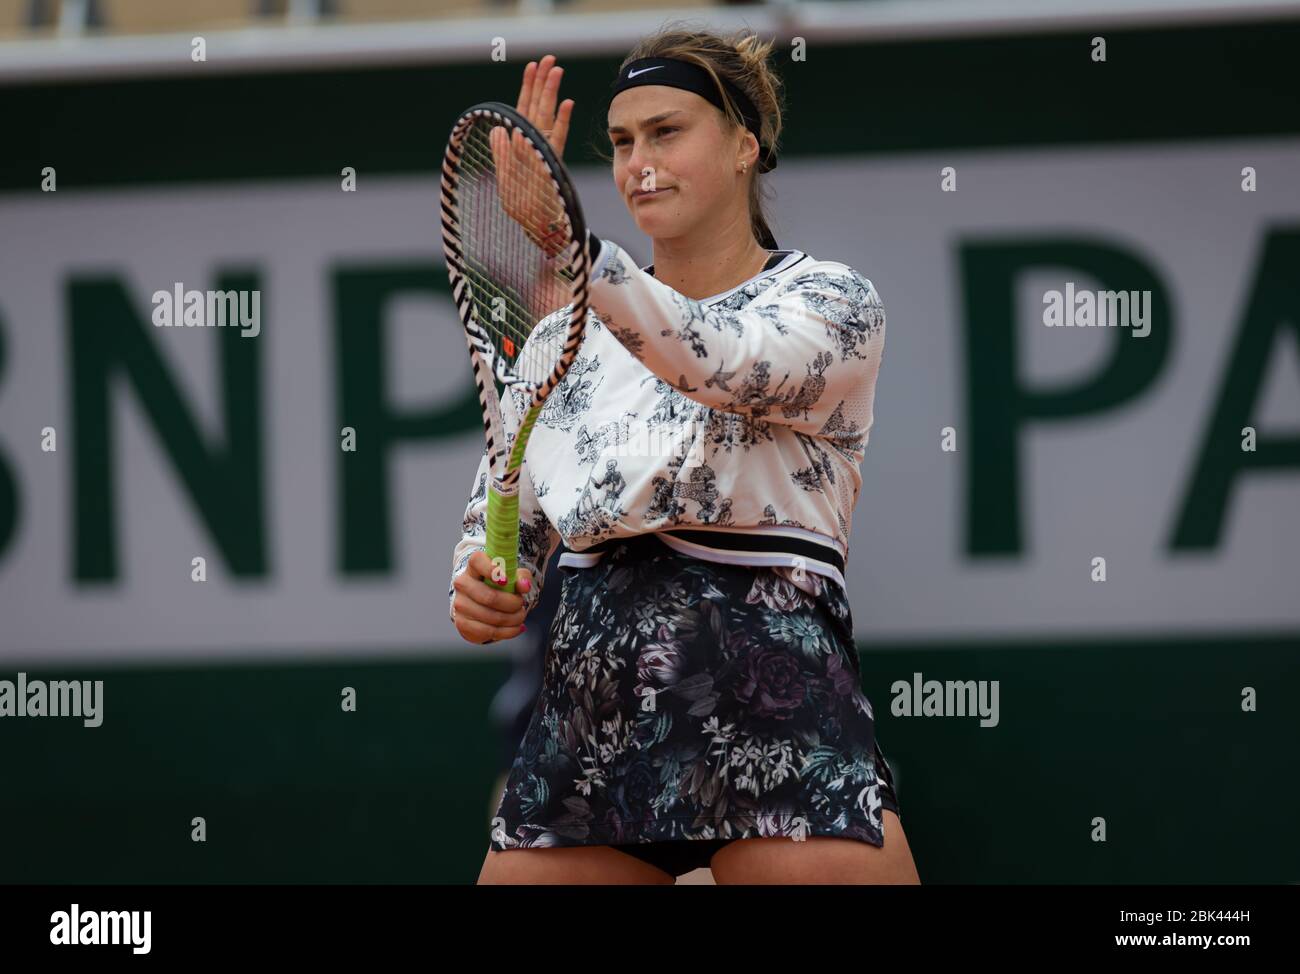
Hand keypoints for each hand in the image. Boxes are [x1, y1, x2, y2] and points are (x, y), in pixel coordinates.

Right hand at [452, 549, 533, 643]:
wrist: (481, 602)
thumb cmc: (498, 585)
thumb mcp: (512, 576)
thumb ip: (521, 577)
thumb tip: (524, 585)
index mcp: (474, 566)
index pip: (477, 561)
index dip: (491, 570)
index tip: (506, 581)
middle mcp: (463, 584)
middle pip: (489, 597)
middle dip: (512, 604)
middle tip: (521, 604)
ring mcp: (460, 605)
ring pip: (491, 617)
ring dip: (513, 619)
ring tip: (520, 616)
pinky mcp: (462, 623)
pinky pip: (488, 632)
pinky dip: (508, 632)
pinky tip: (516, 628)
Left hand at [489, 55, 576, 257]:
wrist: (540, 230)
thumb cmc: (522, 210)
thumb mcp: (506, 184)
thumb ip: (503, 157)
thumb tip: (499, 130)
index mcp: (519, 148)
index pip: (523, 111)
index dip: (526, 89)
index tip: (531, 67)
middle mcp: (533, 147)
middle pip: (537, 108)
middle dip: (541, 83)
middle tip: (548, 59)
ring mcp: (545, 154)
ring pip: (547, 117)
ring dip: (551, 94)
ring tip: (556, 71)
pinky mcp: (555, 165)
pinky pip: (558, 139)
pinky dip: (562, 121)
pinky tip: (567, 104)